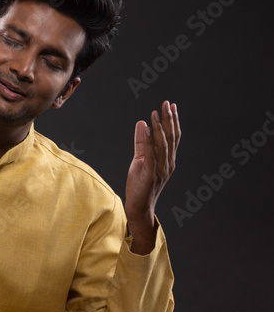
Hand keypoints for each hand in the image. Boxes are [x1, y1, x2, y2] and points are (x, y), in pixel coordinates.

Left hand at [124, 101, 179, 251]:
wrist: (138, 207)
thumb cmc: (139, 184)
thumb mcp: (140, 159)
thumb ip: (141, 142)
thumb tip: (142, 123)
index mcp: (167, 159)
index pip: (173, 137)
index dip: (173, 121)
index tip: (171, 105)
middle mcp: (168, 164)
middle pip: (171, 138)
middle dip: (169, 120)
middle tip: (166, 103)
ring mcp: (161, 170)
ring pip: (163, 146)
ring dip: (160, 128)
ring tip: (156, 113)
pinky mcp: (151, 176)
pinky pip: (151, 157)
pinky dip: (150, 142)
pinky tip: (148, 130)